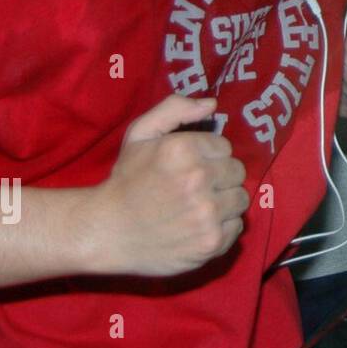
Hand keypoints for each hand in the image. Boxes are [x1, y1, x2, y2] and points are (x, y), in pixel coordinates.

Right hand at [91, 96, 247, 276]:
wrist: (106, 231)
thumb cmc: (127, 180)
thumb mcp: (141, 134)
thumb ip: (175, 109)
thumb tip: (212, 105)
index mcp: (183, 149)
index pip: (225, 147)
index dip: (207, 156)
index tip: (188, 167)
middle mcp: (198, 179)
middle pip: (237, 172)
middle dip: (219, 177)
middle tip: (194, 188)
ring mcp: (206, 213)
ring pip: (240, 199)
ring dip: (224, 202)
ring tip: (197, 207)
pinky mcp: (211, 242)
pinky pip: (237, 227)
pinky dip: (222, 227)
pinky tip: (197, 226)